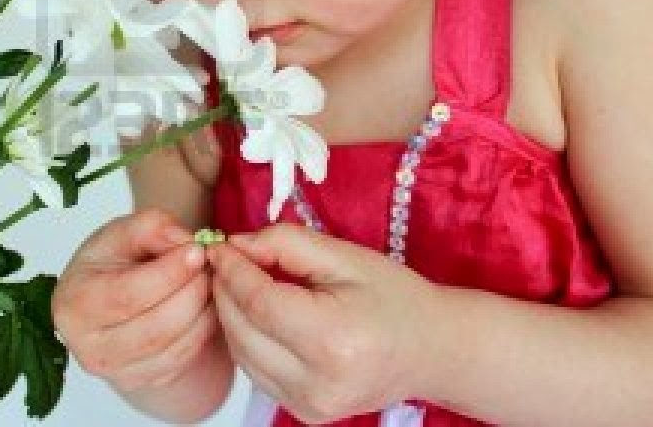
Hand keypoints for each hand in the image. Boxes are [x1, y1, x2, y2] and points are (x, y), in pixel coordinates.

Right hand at [51, 209, 218, 392]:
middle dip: (192, 292)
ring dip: (203, 311)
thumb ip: (150, 227)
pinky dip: (202, 331)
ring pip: (173, 346)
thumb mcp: (122, 233)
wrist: (110, 301)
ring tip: (209, 281)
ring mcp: (114, 371)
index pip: (127, 294)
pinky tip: (205, 305)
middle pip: (154, 326)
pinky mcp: (140, 380)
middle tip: (210, 265)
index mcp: (74, 304)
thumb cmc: (111, 264)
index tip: (197, 251)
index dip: (168, 273)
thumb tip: (184, 242)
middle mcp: (88, 345)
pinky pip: (182, 360)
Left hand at [207, 225, 446, 422]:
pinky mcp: (305, 413)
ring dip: (230, 315)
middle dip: (224, 290)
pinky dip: (246, 338)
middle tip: (224, 258)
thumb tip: (235, 245)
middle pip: (242, 331)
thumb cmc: (394, 297)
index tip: (218, 245)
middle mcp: (318, 383)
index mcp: (333, 340)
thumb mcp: (345, 256)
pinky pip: (255, 371)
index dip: (232, 271)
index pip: (258, 303)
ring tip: (240, 281)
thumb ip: (286, 243)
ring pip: (241, 354)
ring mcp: (310, 405)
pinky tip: (257, 312)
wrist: (433, 351)